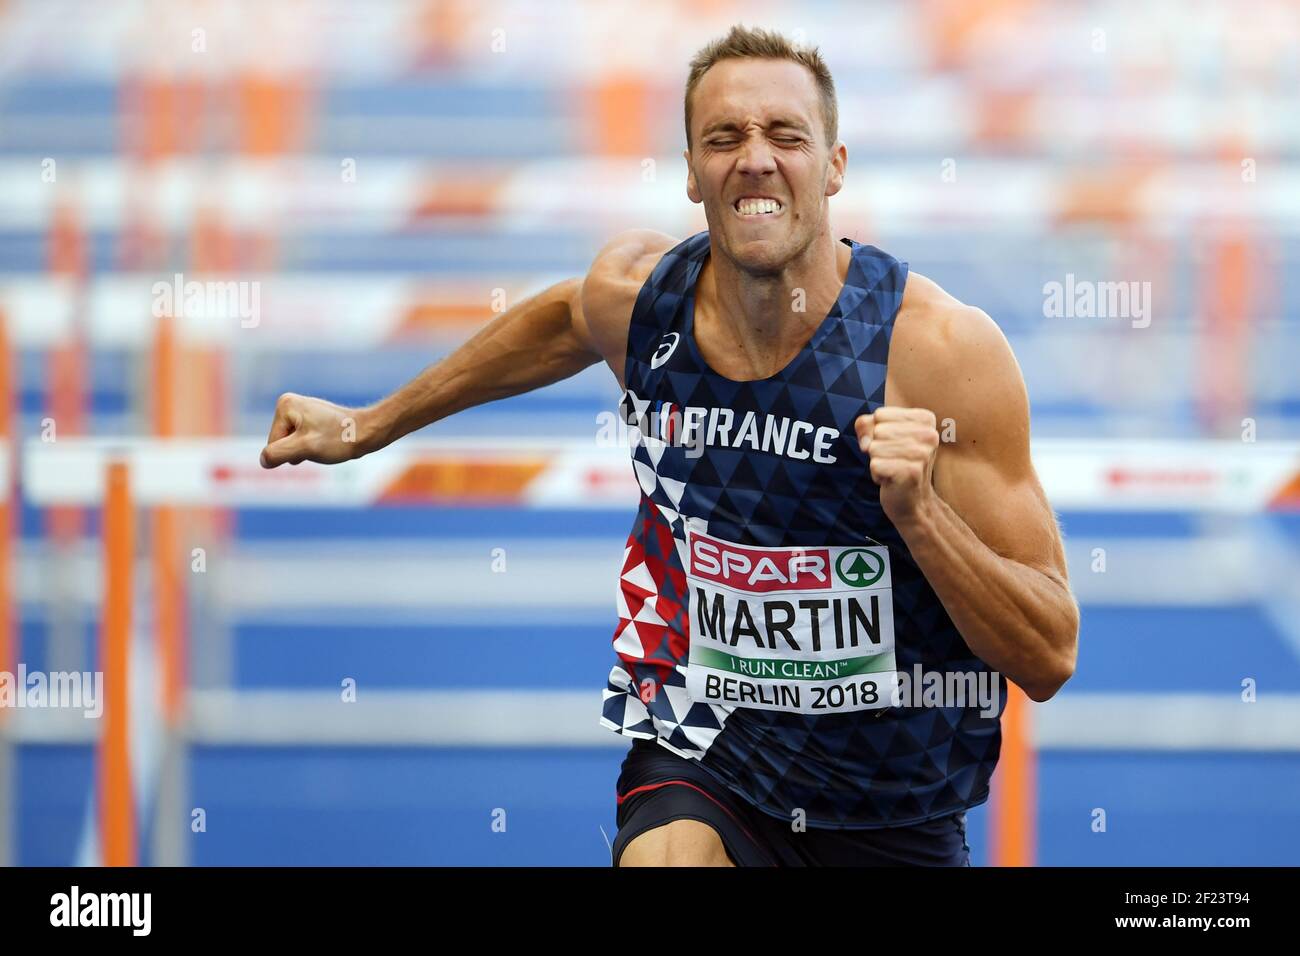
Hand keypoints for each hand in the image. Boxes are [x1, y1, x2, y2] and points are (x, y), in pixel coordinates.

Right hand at [260, 392, 369, 467]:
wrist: (367, 433)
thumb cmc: (338, 439)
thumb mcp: (304, 448)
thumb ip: (278, 453)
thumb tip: (263, 461)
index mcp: (284, 405)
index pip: (273, 444)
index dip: (293, 452)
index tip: (316, 442)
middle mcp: (289, 404)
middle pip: (280, 443)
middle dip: (298, 451)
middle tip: (321, 444)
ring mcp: (299, 411)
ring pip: (290, 444)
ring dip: (305, 451)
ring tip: (324, 443)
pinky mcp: (309, 419)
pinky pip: (300, 442)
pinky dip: (311, 448)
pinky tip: (326, 443)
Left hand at [854, 407, 939, 525]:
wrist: (912, 500)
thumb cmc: (895, 462)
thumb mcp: (880, 436)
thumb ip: (866, 425)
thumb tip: (866, 442)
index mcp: (925, 419)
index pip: (880, 415)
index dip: (876, 431)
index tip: (891, 444)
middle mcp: (929, 434)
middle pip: (877, 430)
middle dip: (876, 448)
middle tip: (892, 460)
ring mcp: (922, 453)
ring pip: (874, 447)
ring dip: (877, 462)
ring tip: (892, 469)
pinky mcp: (911, 471)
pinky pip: (875, 465)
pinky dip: (877, 475)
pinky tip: (891, 479)